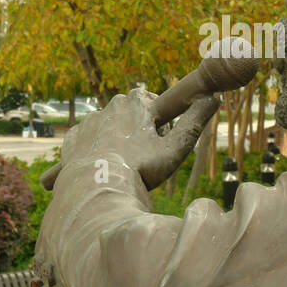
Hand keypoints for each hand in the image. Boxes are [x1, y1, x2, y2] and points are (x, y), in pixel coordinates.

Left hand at [40, 86, 218, 192]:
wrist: (97, 188)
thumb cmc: (140, 169)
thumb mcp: (176, 148)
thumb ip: (195, 121)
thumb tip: (214, 98)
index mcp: (137, 102)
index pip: (154, 103)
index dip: (160, 124)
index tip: (159, 142)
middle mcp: (111, 104)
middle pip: (132, 115)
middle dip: (139, 132)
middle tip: (144, 159)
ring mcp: (90, 120)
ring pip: (110, 128)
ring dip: (117, 142)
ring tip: (123, 168)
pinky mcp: (73, 137)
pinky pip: (89, 140)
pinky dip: (96, 151)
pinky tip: (103, 169)